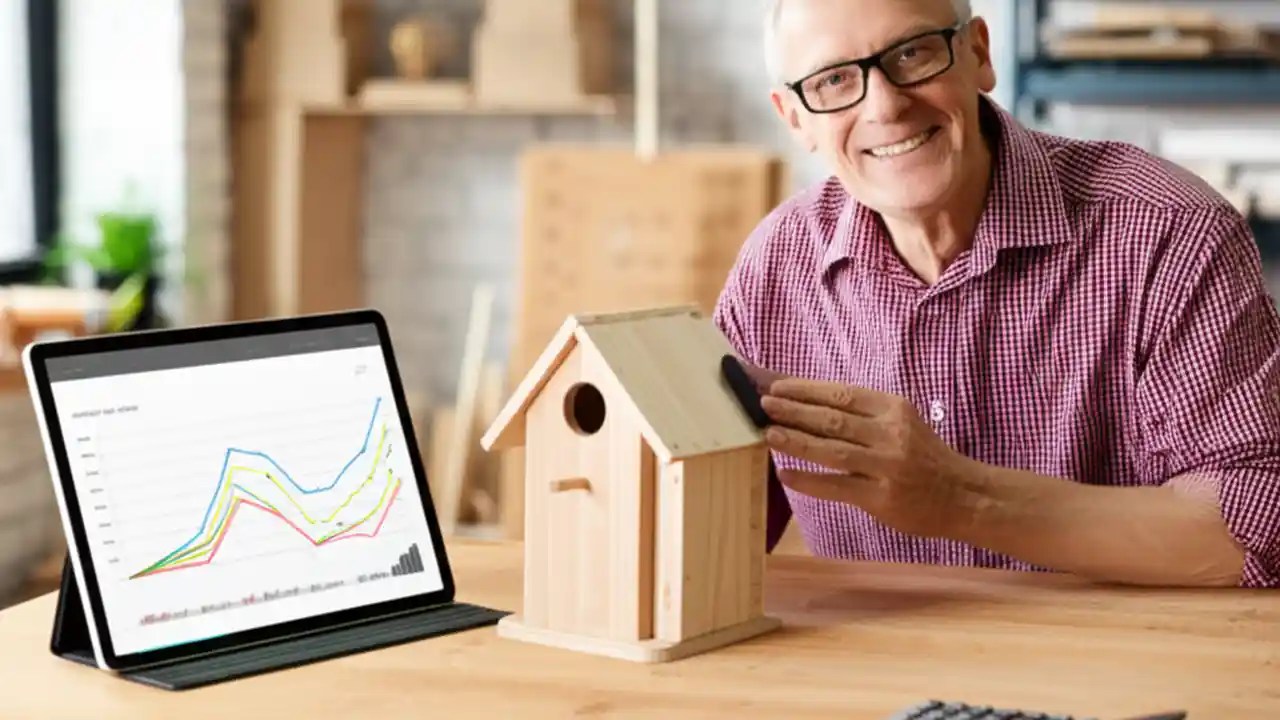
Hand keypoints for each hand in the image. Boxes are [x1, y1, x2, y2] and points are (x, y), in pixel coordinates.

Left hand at [754, 368, 982, 538]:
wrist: (964, 496)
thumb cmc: (925, 457)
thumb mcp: (902, 423)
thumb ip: (863, 415)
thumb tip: (810, 404)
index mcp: (894, 409)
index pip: (842, 393)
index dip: (806, 389)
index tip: (777, 385)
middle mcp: (890, 434)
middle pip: (832, 418)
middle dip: (793, 410)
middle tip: (763, 404)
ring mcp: (885, 467)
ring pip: (830, 450)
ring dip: (795, 441)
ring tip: (768, 433)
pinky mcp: (880, 498)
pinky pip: (836, 487)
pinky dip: (808, 480)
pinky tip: (785, 474)